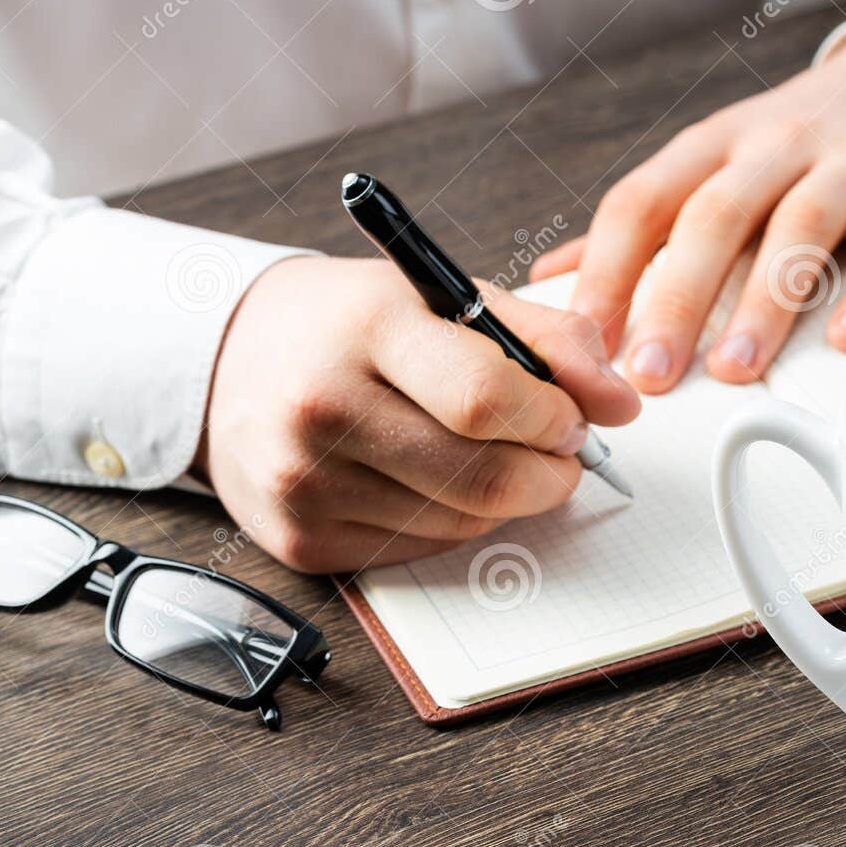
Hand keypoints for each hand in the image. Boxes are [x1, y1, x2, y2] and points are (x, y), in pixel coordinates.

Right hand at [195, 256, 640, 572]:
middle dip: (548, 473)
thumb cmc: (347, 324)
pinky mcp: (300, 541)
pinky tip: (430, 480)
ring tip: (490, 456)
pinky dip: (451, 522)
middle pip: (483, 478)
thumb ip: (546, 338)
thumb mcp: (441, 297)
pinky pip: (420, 549)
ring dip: (504, 499)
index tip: (574, 418)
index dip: (554, 419)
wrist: (224, 361)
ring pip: (461, 524)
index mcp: (364, 330)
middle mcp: (322, 409)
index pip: (488, 399)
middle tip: (558, 452)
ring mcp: (304, 484)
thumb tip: (621, 401)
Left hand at [533, 31, 845, 390]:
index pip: (643, 201)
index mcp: (713, 145)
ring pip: (802, 226)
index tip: (586, 341)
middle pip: (716, 216)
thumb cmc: (799, 144)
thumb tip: (551, 277)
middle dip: (677, 298)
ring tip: (735, 371)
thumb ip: (642, 224)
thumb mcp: (714, 165)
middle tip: (650, 372)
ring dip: (765, 304)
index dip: (608, 271)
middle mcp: (777, 142)